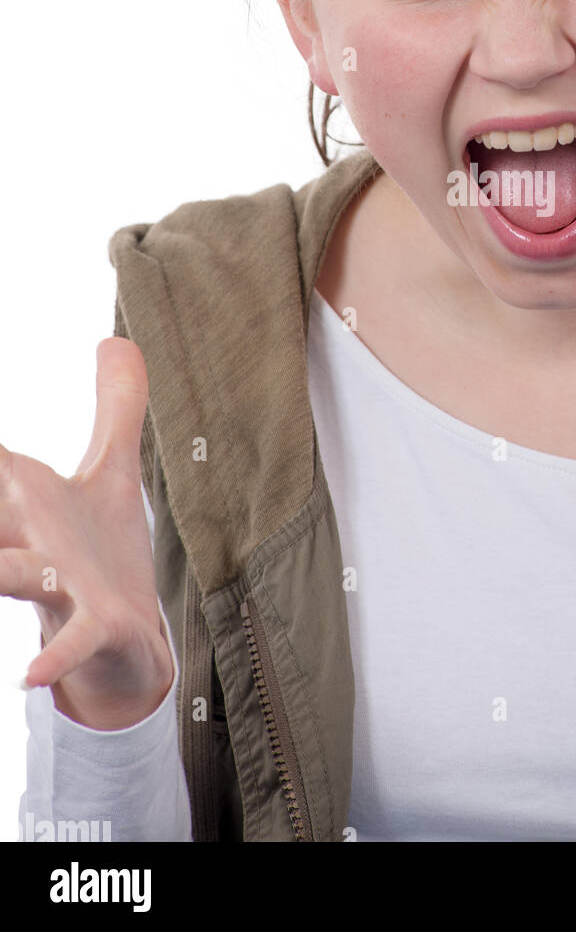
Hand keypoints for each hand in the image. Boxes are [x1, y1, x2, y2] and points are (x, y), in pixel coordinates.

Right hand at [0, 337, 173, 729]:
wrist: (123, 647)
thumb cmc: (104, 556)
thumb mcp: (114, 472)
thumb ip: (117, 407)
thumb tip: (114, 338)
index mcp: (27, 498)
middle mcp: (29, 540)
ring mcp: (58, 585)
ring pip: (13, 573)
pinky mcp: (94, 626)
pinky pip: (71, 641)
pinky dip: (55, 656)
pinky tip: (28, 677)